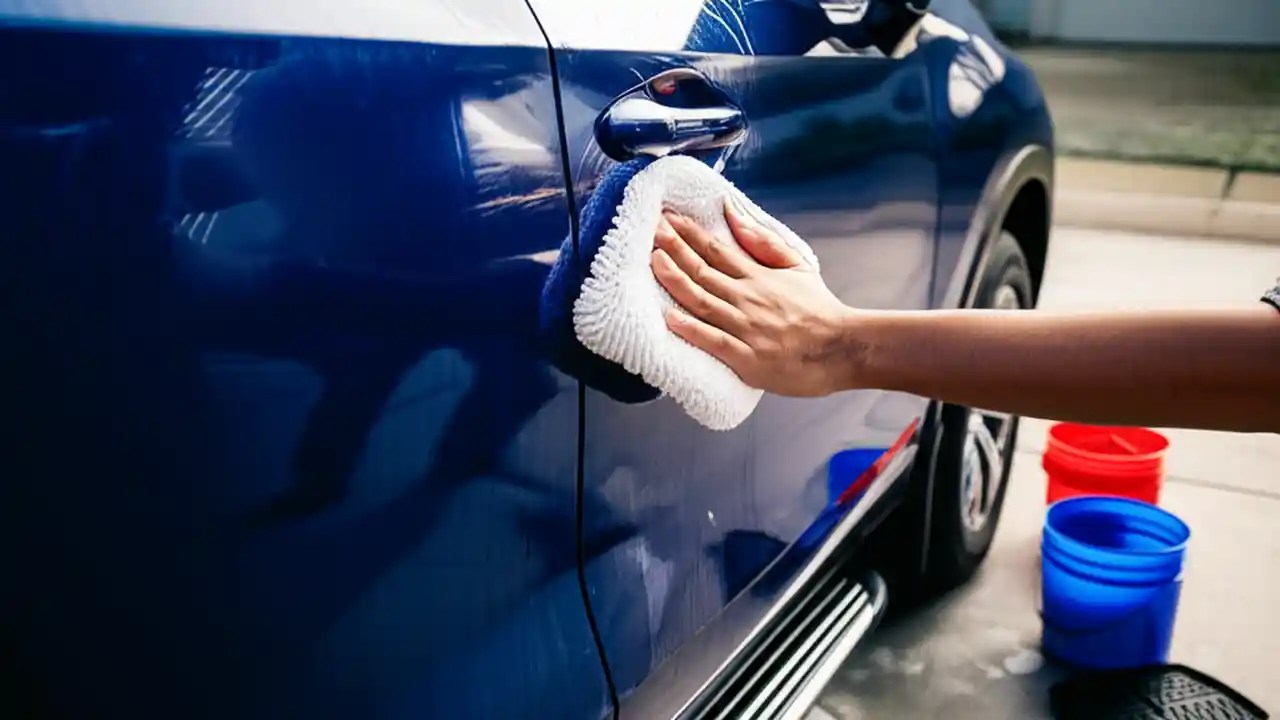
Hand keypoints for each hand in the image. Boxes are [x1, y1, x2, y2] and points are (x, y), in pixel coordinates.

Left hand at [651, 200, 858, 396]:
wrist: (842, 349)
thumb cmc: (819, 310)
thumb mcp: (796, 265)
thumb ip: (763, 241)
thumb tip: (732, 213)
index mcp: (758, 277)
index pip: (717, 250)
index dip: (689, 234)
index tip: (667, 219)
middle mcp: (748, 298)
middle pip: (703, 270)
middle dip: (674, 249)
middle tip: (651, 231)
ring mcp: (747, 328)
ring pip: (703, 301)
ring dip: (676, 280)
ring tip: (654, 262)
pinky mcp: (748, 358)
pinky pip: (714, 341)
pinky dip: (692, 329)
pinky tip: (670, 318)